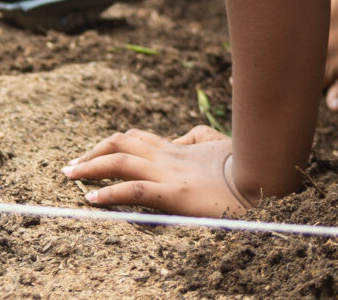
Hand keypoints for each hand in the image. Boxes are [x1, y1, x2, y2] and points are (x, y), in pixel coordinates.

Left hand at [63, 125, 252, 215]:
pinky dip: (110, 194)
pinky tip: (93, 201)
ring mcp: (171, 173)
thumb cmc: (248, 165)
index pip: (137, 139)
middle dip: (92, 153)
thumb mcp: (220, 144)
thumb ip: (197, 137)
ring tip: (70, 176)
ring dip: (90, 168)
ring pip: (120, 161)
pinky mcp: (176, 193)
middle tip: (71, 167)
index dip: (111, 144)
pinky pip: (135, 191)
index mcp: (179, 149)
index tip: (92, 156)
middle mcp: (169, 156)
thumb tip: (179, 138)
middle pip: (120, 143)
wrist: (267, 179)